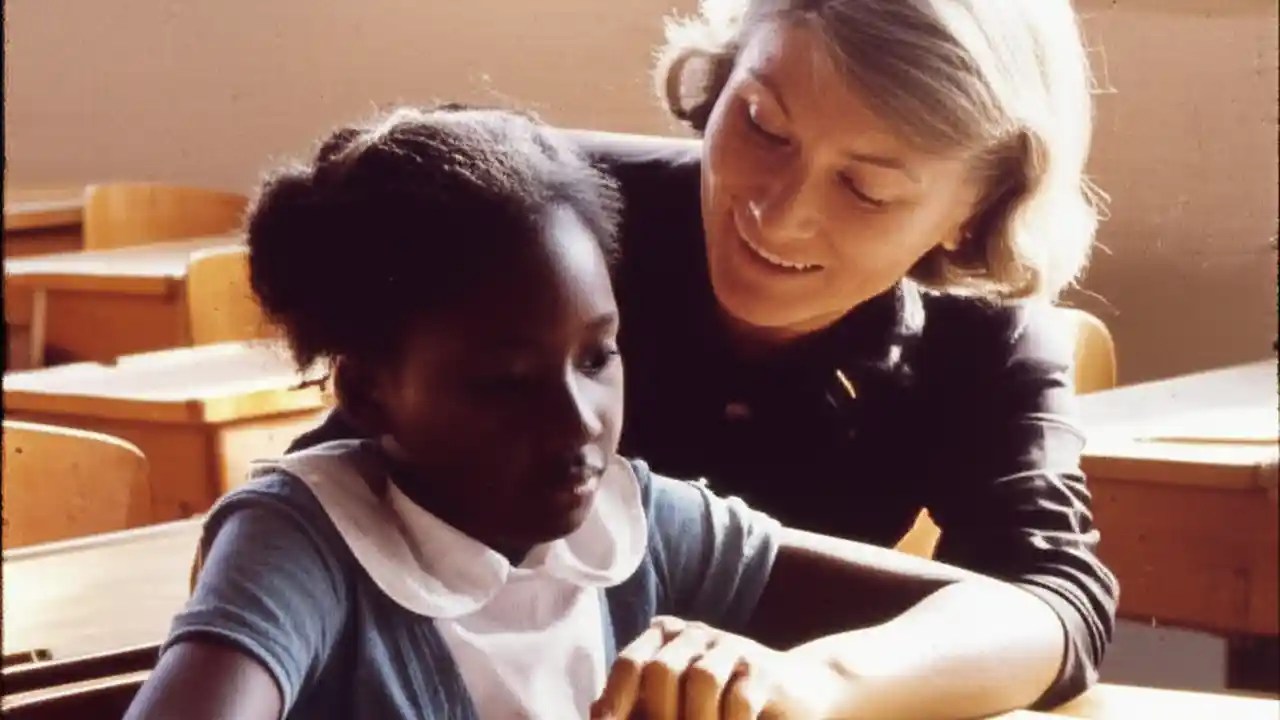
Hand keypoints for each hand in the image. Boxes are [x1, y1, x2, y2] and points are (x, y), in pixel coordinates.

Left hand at [590, 616, 840, 719]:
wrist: (799, 693)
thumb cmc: (723, 705)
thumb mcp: (677, 707)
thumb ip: (639, 708)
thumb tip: (596, 713)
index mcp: (665, 642)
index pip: (631, 662)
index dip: (617, 697)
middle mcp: (695, 637)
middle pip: (661, 668)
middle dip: (659, 713)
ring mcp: (732, 648)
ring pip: (701, 677)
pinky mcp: (764, 668)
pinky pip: (740, 696)